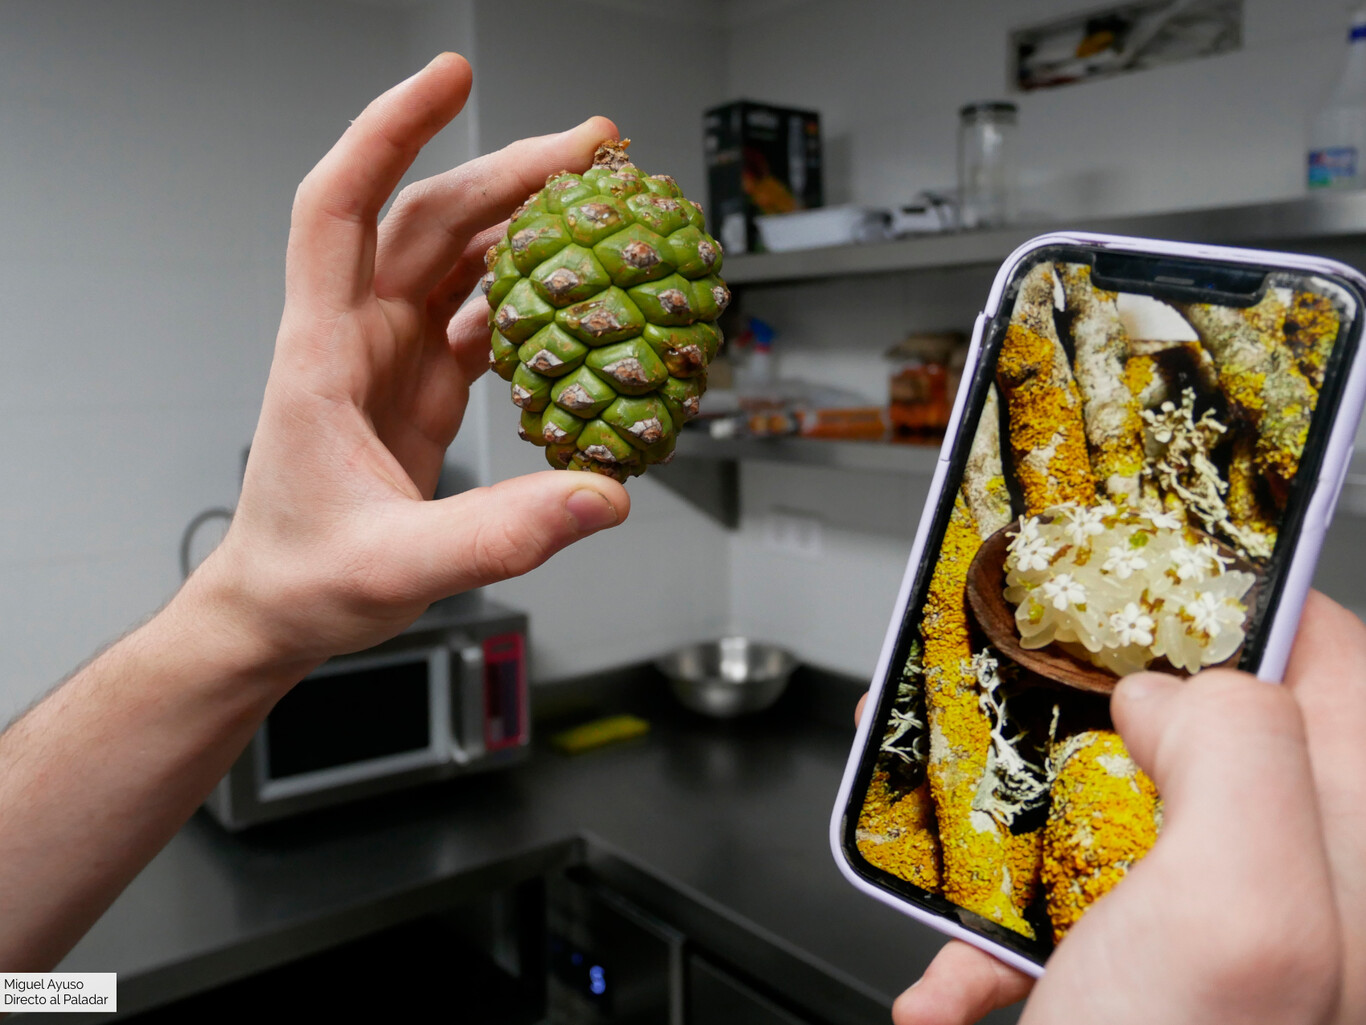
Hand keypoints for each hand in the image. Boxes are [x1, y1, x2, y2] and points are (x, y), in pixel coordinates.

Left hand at [0, 56, 633, 971]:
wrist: (281, 608)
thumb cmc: (306, 580)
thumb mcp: (399, 566)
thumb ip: (500, 533)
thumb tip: (598, 496)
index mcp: (325, 355)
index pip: (343, 208)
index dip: (389, 132)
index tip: (449, 81)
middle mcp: (355, 339)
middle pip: (429, 219)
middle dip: (510, 172)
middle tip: (592, 152)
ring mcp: (389, 359)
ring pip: (456, 259)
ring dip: (522, 223)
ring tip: (594, 207)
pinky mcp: (418, 388)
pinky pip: (475, 316)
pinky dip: (522, 295)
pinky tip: (566, 298)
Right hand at [859, 590, 1364, 1024]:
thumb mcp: (1240, 909)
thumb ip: (1238, 748)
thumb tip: (1171, 694)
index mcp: (1351, 839)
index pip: (1324, 653)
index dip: (1234, 592)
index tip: (1139, 568)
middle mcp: (1296, 881)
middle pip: (1192, 724)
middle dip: (1081, 708)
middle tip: (1007, 689)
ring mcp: (1214, 939)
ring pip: (1107, 819)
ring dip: (1008, 829)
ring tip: (939, 830)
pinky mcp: (1146, 985)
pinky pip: (1063, 924)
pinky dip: (991, 947)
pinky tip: (953, 983)